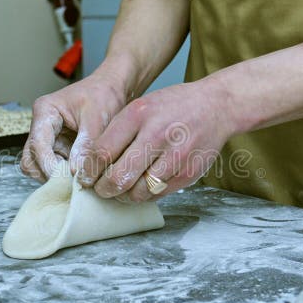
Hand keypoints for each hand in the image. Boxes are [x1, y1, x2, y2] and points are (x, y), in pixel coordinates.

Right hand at [20, 73, 127, 181]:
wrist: (113, 89)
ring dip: (56, 176)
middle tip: (73, 180)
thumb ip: (86, 144)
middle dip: (48, 173)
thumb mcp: (97, 118)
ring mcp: (49, 139)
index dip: (48, 165)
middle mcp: (42, 126)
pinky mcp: (59, 149)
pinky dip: (65, 175)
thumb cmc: (104, 95)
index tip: (65, 178)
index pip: (37, 144)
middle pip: (30, 160)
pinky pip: (54, 168)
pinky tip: (82, 174)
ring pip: (39, 167)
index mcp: (45, 111)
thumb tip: (75, 171)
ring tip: (80, 176)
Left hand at [79, 77, 235, 201]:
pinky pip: (159, 194)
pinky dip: (146, 195)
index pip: (101, 153)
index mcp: (138, 115)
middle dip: (104, 189)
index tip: (86, 178)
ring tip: (121, 191)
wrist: (216, 106)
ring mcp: (175, 155)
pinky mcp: (189, 173)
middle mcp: (157, 134)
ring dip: (125, 196)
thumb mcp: (139, 107)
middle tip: (101, 190)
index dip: (89, 172)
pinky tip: (142, 187)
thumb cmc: (172, 108)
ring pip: (138, 191)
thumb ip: (116, 133)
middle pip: (118, 177)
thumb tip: (92, 164)